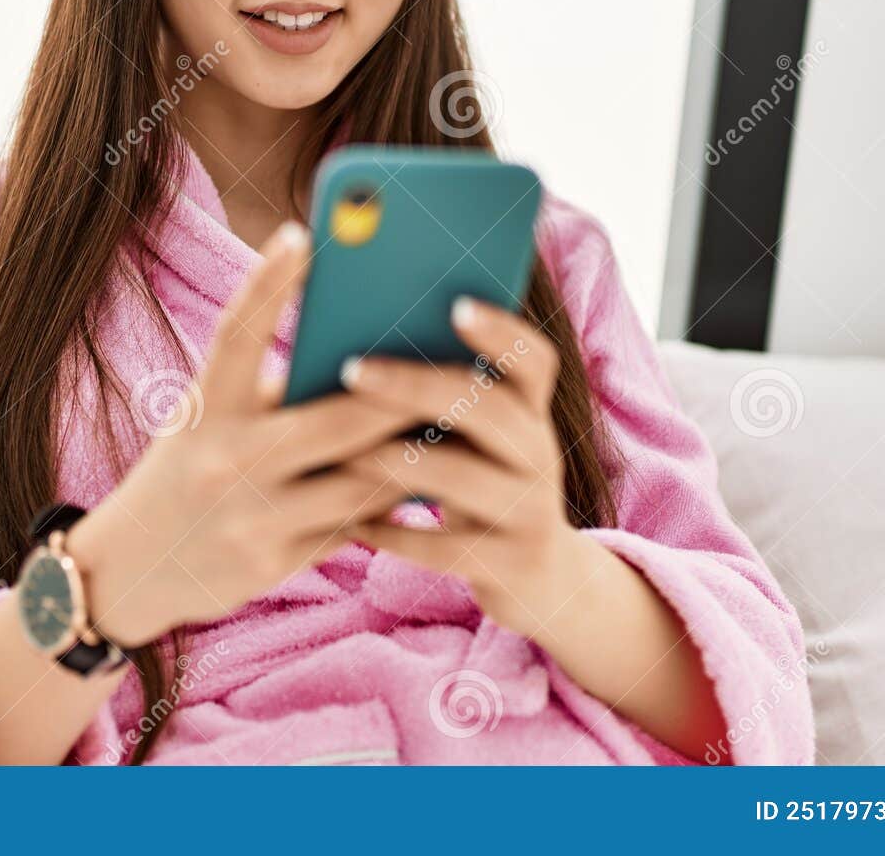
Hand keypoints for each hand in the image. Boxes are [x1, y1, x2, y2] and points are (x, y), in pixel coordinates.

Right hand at [66, 221, 417, 647]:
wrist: (132, 568)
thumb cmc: (189, 469)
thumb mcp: (210, 419)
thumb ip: (271, 394)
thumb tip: (363, 354)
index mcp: (203, 408)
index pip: (234, 335)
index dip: (266, 282)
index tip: (301, 234)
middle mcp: (225, 459)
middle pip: (337, 418)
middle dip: (401, 395)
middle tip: (456, 363)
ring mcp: (251, 516)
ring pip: (360, 479)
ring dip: (411, 452)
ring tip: (460, 422)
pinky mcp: (274, 562)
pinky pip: (352, 525)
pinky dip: (390, 500)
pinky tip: (428, 479)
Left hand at [332, 296, 586, 641]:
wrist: (539, 578)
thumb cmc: (480, 486)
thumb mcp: (478, 443)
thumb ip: (443, 402)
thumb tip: (359, 347)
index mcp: (532, 413)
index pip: (534, 360)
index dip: (502, 331)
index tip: (455, 305)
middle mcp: (541, 454)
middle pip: (489, 409)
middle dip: (417, 386)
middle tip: (352, 370)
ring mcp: (531, 512)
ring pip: (464, 477)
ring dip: (397, 461)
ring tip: (343, 453)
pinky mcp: (511, 565)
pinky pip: (446, 548)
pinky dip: (396, 533)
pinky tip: (357, 523)